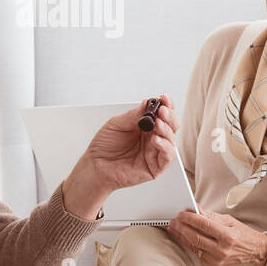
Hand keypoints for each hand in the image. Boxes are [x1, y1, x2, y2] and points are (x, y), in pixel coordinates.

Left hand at [63, 95, 177, 218]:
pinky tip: (155, 140)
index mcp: (145, 126)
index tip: (164, 98)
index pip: (162, 114)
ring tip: (157, 124)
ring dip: (166, 130)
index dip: (167, 105)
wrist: (95, 166)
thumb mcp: (116, 124)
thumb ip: (133, 115)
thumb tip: (147, 103)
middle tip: (162, 111)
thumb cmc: (104, 146)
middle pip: (171, 125)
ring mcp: (154, 152)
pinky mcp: (155, 167)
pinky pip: (167, 157)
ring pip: (171, 140)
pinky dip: (164, 147)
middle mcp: (152, 138)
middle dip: (169, 116)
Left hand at [167, 209, 266, 265]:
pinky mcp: (213, 265)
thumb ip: (211, 216)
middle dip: (182, 228)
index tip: (181, 213)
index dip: (190, 218)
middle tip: (173, 221)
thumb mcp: (230, 221)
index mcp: (228, 236)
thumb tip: (197, 209)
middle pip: (196, 237)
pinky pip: (197, 253)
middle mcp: (222, 249)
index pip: (204, 225)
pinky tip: (183, 237)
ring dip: (181, 236)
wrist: (256, 254)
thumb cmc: (244, 235)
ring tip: (174, 228)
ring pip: (194, 246)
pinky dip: (189, 244)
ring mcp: (217, 259)